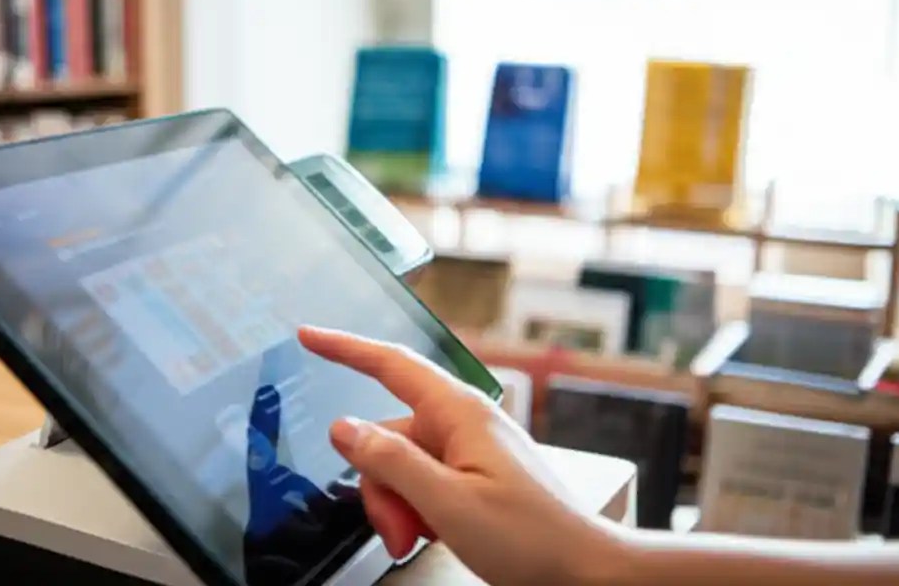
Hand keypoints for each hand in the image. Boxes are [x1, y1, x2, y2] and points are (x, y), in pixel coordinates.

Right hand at [299, 326, 617, 585]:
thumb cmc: (535, 539)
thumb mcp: (447, 502)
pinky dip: (418, 510)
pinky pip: (426, 482)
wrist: (589, 573)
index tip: (309, 336)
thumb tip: (345, 429)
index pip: (390, 364)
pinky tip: (435, 534)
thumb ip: (391, 462)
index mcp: (460, 413)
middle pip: (388, 435)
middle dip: (379, 484)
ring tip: (420, 539)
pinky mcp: (476, 477)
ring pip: (403, 465)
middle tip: (397, 530)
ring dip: (398, 505)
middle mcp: (464, 423)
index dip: (344, 347)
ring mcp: (471, 451)